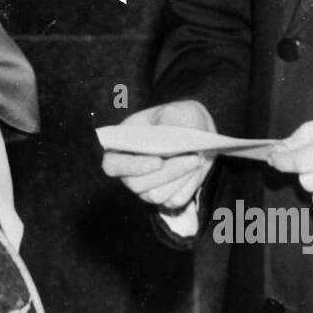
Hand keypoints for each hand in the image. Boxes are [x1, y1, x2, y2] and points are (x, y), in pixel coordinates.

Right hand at [101, 100, 217, 209]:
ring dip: (179, 179)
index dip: (131, 167)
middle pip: (135, 184)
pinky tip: (195, 170)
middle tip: (192, 158)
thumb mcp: (176, 112)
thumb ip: (168, 123)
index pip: (112, 164)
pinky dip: (188, 186)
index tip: (158, 162)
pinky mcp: (165, 196)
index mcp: (122, 145)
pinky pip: (173, 201)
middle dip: (166, 173)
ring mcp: (146, 185)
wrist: (200, 131)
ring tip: (196, 159)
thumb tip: (166, 144)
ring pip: (155, 195)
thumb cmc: (180, 117)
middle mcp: (129, 170)